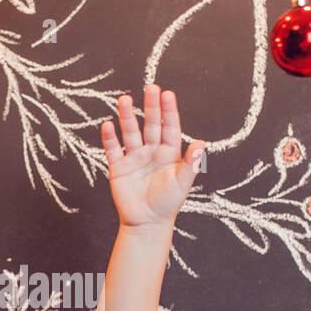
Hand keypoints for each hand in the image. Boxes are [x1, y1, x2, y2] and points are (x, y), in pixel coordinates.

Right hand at [101, 85, 204, 229]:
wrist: (146, 223)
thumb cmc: (167, 204)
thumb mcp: (181, 183)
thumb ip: (190, 163)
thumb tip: (202, 143)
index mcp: (169, 153)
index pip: (169, 127)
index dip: (168, 111)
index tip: (167, 94)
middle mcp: (152, 151)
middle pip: (150, 124)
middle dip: (150, 107)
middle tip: (150, 88)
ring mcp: (134, 158)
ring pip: (130, 132)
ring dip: (127, 116)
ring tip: (124, 99)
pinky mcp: (119, 167)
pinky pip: (113, 149)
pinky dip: (109, 138)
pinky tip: (107, 125)